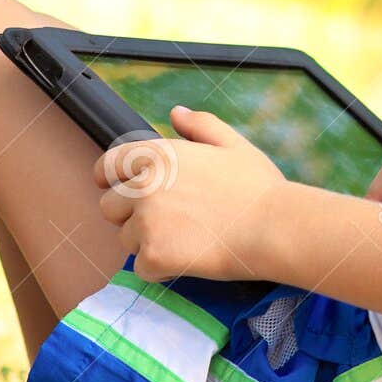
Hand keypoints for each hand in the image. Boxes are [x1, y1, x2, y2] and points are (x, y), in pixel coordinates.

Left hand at [94, 105, 286, 282]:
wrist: (275, 227)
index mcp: (157, 154)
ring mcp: (146, 222)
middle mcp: (143, 185)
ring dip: (149, 243)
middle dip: (132, 215)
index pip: (107, 166)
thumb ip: (200, 125)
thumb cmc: (258, 187)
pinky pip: (142, 267)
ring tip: (187, 239)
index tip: (121, 190)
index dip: (111, 180)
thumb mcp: (232, 144)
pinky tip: (190, 258)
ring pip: (127, 239)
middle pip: (110, 207)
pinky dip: (161, 268)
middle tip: (169, 221)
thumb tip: (176, 113)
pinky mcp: (154, 255)